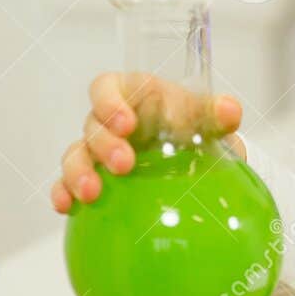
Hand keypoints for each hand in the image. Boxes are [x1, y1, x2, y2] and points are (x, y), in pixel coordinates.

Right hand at [49, 72, 244, 212]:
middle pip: (92, 125)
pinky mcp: (92, 175)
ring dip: (78, 173)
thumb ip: (215, 112)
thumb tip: (230, 111)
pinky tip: (68, 208)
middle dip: (103, 145)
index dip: (109, 103)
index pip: (106, 87)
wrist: (194, 151)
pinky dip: (64, 193)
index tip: (126, 123)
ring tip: (91, 194)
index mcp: (130, 94)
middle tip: (124, 165)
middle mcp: (107, 120)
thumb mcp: (204, 116)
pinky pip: (67, 183)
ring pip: (75, 155)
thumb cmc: (191, 122)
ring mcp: (96, 149)